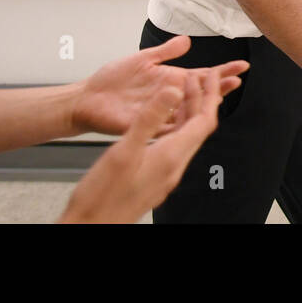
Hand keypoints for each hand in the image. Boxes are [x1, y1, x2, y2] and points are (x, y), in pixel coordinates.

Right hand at [59, 67, 224, 221]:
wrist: (90, 227)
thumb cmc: (101, 197)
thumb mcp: (124, 150)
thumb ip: (150, 119)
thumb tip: (172, 92)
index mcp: (171, 157)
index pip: (204, 121)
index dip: (211, 94)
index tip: (211, 75)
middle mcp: (174, 167)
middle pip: (199, 128)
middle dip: (201, 100)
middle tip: (199, 78)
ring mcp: (166, 175)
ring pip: (187, 138)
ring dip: (188, 113)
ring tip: (182, 93)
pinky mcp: (156, 179)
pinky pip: (175, 147)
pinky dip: (175, 127)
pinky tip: (163, 123)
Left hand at [69, 36, 247, 136]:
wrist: (89, 98)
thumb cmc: (112, 80)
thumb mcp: (142, 59)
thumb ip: (166, 52)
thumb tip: (187, 40)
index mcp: (171, 80)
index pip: (202, 76)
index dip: (222, 71)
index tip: (241, 66)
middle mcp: (169, 97)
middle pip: (201, 94)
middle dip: (220, 87)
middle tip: (237, 81)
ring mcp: (160, 112)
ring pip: (188, 111)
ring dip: (202, 104)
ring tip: (218, 93)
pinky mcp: (145, 124)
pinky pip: (165, 126)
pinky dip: (177, 123)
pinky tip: (190, 117)